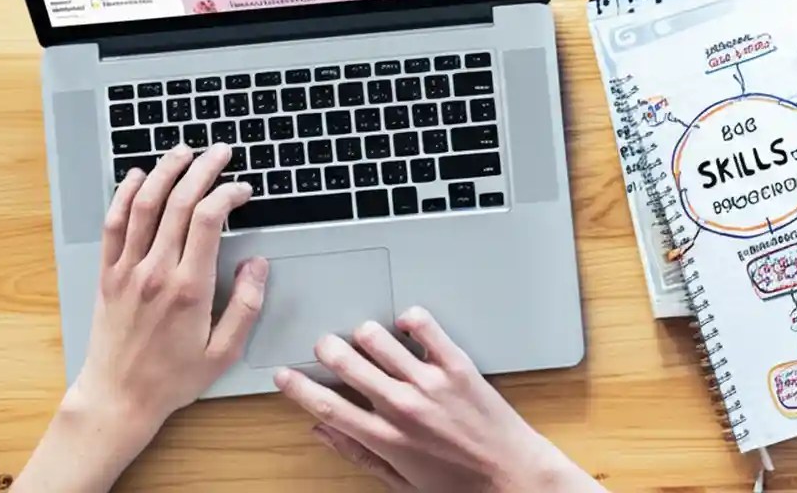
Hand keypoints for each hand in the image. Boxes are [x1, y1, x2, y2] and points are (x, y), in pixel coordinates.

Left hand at [13, 143, 267, 492]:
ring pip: (144, 205)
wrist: (119, 397)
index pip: (207, 220)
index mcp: (189, 288)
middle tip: (220, 153)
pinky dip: (124, 195)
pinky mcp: (107, 275)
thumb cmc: (173, 379)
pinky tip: (136, 177)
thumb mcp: (224, 351)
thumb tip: (257, 265)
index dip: (227, 195)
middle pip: (178, 203)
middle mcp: (155, 272)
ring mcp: (127, 270)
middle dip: (202, 170)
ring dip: (164, 172)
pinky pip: (113, 224)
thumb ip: (246, 305)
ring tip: (183, 152)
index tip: (242, 191)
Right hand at [275, 308, 605, 492]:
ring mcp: (430, 383)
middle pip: (345, 364)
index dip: (298, 388)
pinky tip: (406, 325)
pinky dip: (410, 320)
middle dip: (326, 349)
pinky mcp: (457, 366)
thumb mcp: (400, 482)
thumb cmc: (459, 486)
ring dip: (364, 333)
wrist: (512, 478)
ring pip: (377, 339)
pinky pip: (425, 328)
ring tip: (365, 336)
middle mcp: (402, 407)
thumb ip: (358, 454)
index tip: (284, 375)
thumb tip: (322, 433)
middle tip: (325, 346)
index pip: (326, 406)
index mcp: (384, 439)